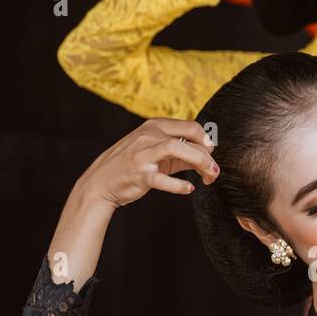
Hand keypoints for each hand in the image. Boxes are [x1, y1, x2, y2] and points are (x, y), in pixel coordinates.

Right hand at [78, 118, 218, 209]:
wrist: (101, 182)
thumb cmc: (132, 166)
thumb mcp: (154, 151)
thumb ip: (180, 151)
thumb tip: (207, 156)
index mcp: (154, 126)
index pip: (190, 126)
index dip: (206, 140)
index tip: (212, 154)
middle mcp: (148, 135)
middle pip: (188, 136)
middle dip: (207, 154)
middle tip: (215, 171)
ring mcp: (142, 154)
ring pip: (177, 149)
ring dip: (200, 162)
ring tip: (210, 177)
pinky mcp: (139, 174)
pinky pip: (162, 179)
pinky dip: (178, 185)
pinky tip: (189, 189)